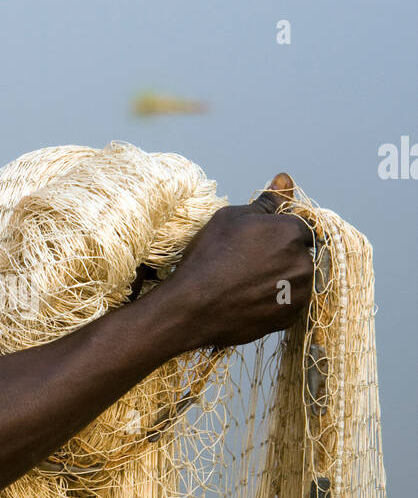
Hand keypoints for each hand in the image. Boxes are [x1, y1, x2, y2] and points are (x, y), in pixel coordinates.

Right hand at [165, 172, 314, 348]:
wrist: (193, 308)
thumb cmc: (209, 257)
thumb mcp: (231, 218)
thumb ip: (266, 202)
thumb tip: (285, 179)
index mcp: (291, 232)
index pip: (299, 227)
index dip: (278, 233)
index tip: (257, 243)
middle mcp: (303, 263)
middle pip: (299, 254)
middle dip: (281, 256)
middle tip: (246, 264)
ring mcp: (298, 294)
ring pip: (295, 280)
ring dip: (279, 279)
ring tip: (245, 284)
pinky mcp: (289, 318)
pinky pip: (288, 303)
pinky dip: (274, 301)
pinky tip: (248, 299)